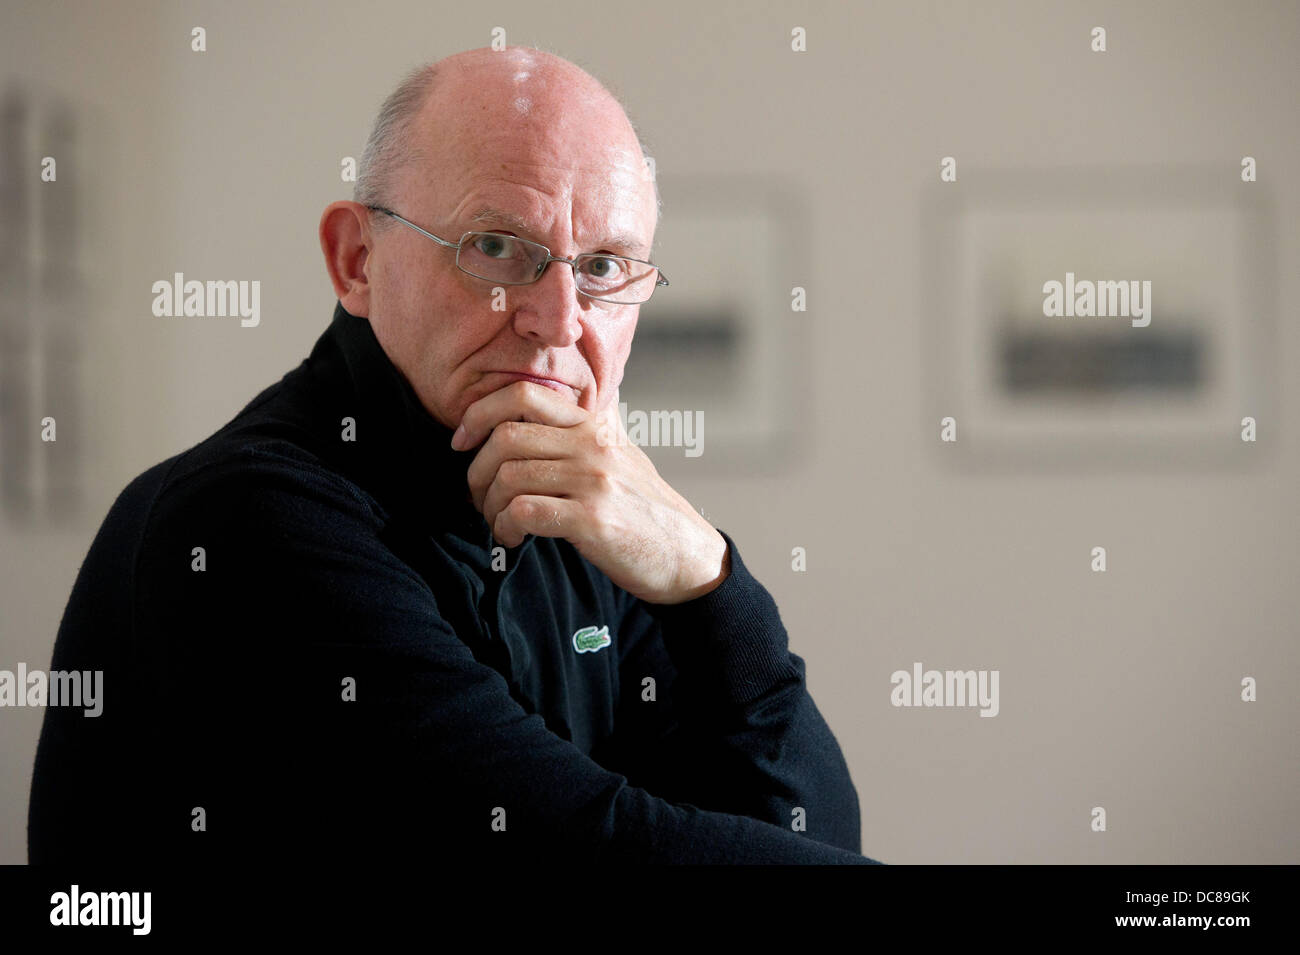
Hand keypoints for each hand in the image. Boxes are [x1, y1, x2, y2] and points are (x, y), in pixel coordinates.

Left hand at [454, 381, 729, 603]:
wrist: (685, 555)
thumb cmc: (644, 510)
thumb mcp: (620, 456)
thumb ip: (584, 433)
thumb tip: (544, 412)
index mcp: (594, 426)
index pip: (523, 394)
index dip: (480, 413)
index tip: (462, 441)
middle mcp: (592, 446)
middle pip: (505, 437)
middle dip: (476, 471)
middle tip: (477, 497)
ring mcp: (593, 481)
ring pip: (509, 477)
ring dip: (490, 507)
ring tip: (498, 524)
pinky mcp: (592, 520)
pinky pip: (523, 512)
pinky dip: (506, 527)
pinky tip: (514, 538)